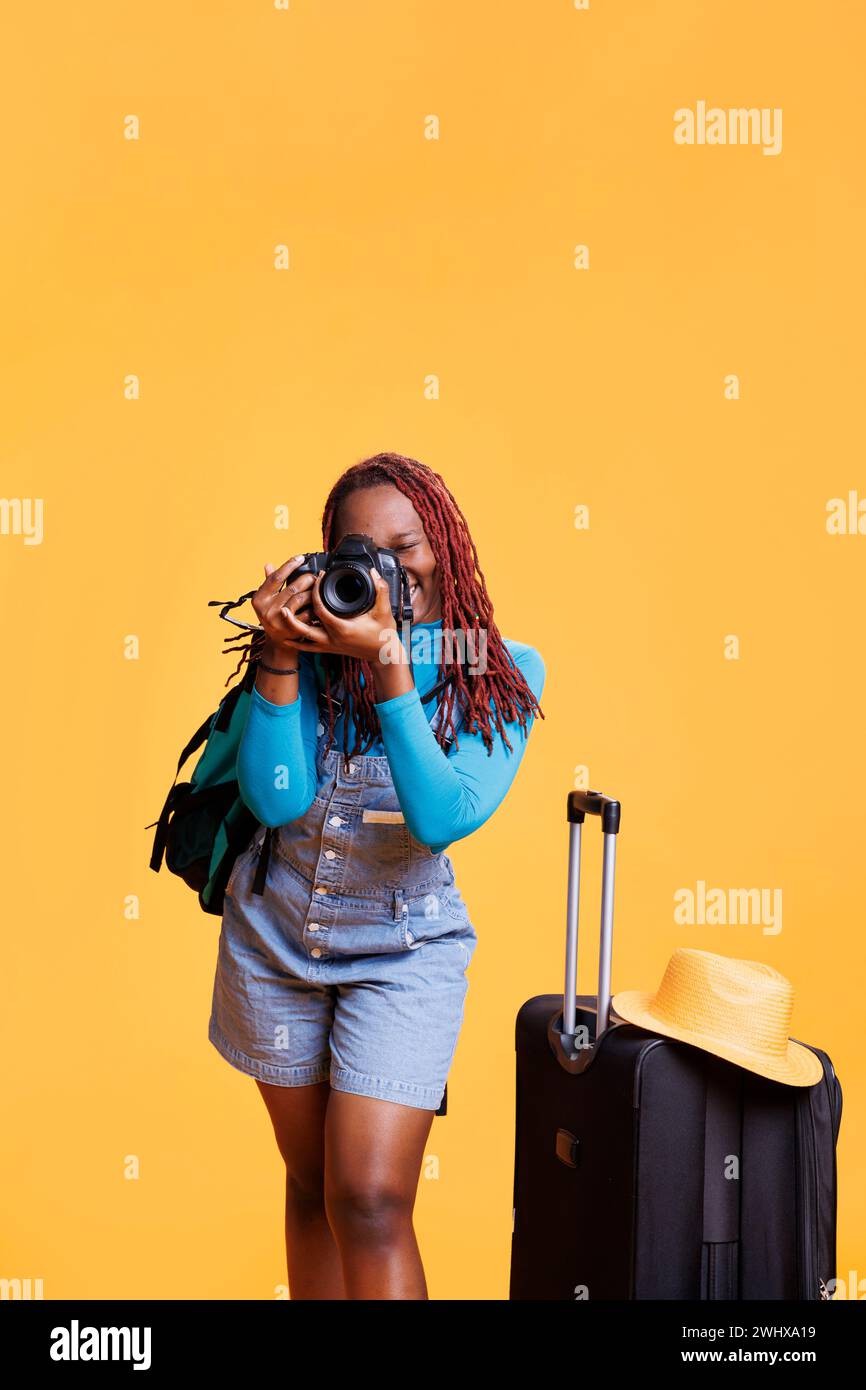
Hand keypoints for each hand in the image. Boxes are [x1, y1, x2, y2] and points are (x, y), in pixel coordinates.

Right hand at [252, 557, 316, 657]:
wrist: (278, 643)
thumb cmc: (274, 617)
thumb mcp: (266, 601)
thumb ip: (268, 584)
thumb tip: (268, 565)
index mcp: (259, 599)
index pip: (275, 578)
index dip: (289, 565)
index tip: (300, 558)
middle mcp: (266, 610)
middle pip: (292, 587)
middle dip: (307, 579)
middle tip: (315, 576)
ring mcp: (279, 621)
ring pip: (301, 599)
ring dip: (313, 591)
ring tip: (318, 587)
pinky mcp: (292, 629)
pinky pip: (308, 612)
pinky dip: (315, 606)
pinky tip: (320, 602)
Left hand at [279, 565, 407, 666]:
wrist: (383, 654)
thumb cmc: (383, 634)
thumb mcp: (384, 611)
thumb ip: (381, 590)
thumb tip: (374, 573)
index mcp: (342, 628)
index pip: (321, 608)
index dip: (316, 591)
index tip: (317, 578)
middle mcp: (332, 638)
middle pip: (305, 628)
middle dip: (293, 617)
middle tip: (283, 606)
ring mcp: (330, 645)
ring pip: (304, 639)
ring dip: (291, 629)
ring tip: (281, 618)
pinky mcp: (330, 649)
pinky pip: (309, 647)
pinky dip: (297, 643)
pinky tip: (287, 637)